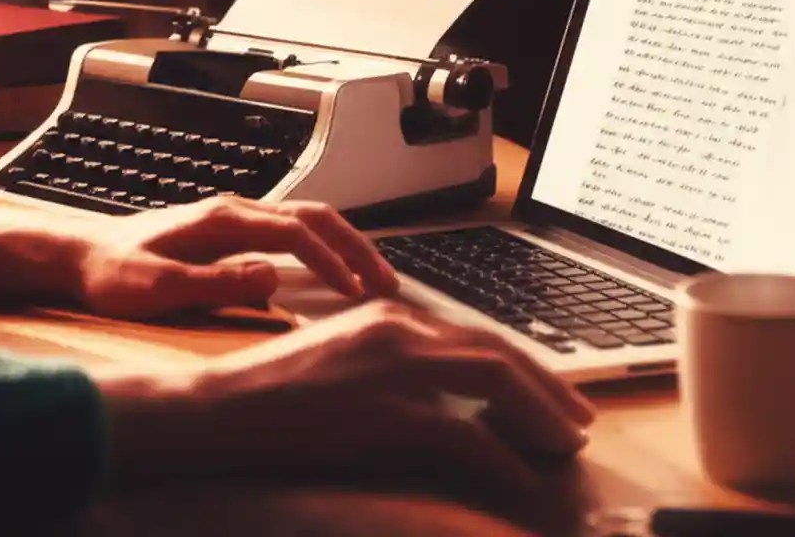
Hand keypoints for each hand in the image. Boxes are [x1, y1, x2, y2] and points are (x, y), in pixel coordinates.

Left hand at [78, 196, 399, 317]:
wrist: (80, 255)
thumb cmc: (114, 272)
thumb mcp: (160, 286)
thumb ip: (217, 283)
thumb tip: (272, 279)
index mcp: (222, 220)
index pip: (296, 234)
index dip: (331, 262)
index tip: (355, 294)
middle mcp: (233, 210)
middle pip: (315, 217)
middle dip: (356, 248)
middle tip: (388, 284)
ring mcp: (233, 217)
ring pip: (307, 220)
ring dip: (344, 246)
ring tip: (372, 280)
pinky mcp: (229, 231)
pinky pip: (290, 230)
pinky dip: (322, 247)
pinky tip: (331, 271)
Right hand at [97, 299, 595, 491]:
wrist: (216, 408)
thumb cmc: (270, 395)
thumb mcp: (341, 361)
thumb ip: (393, 367)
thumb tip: (446, 402)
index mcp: (389, 313)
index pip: (476, 335)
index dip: (523, 366)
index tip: (549, 393)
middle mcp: (399, 326)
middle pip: (498, 352)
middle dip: (548, 388)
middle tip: (578, 421)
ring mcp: (395, 366)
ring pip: (496, 381)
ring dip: (541, 416)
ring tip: (568, 445)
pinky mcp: (387, 411)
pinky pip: (468, 438)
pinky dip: (504, 460)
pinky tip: (523, 481)